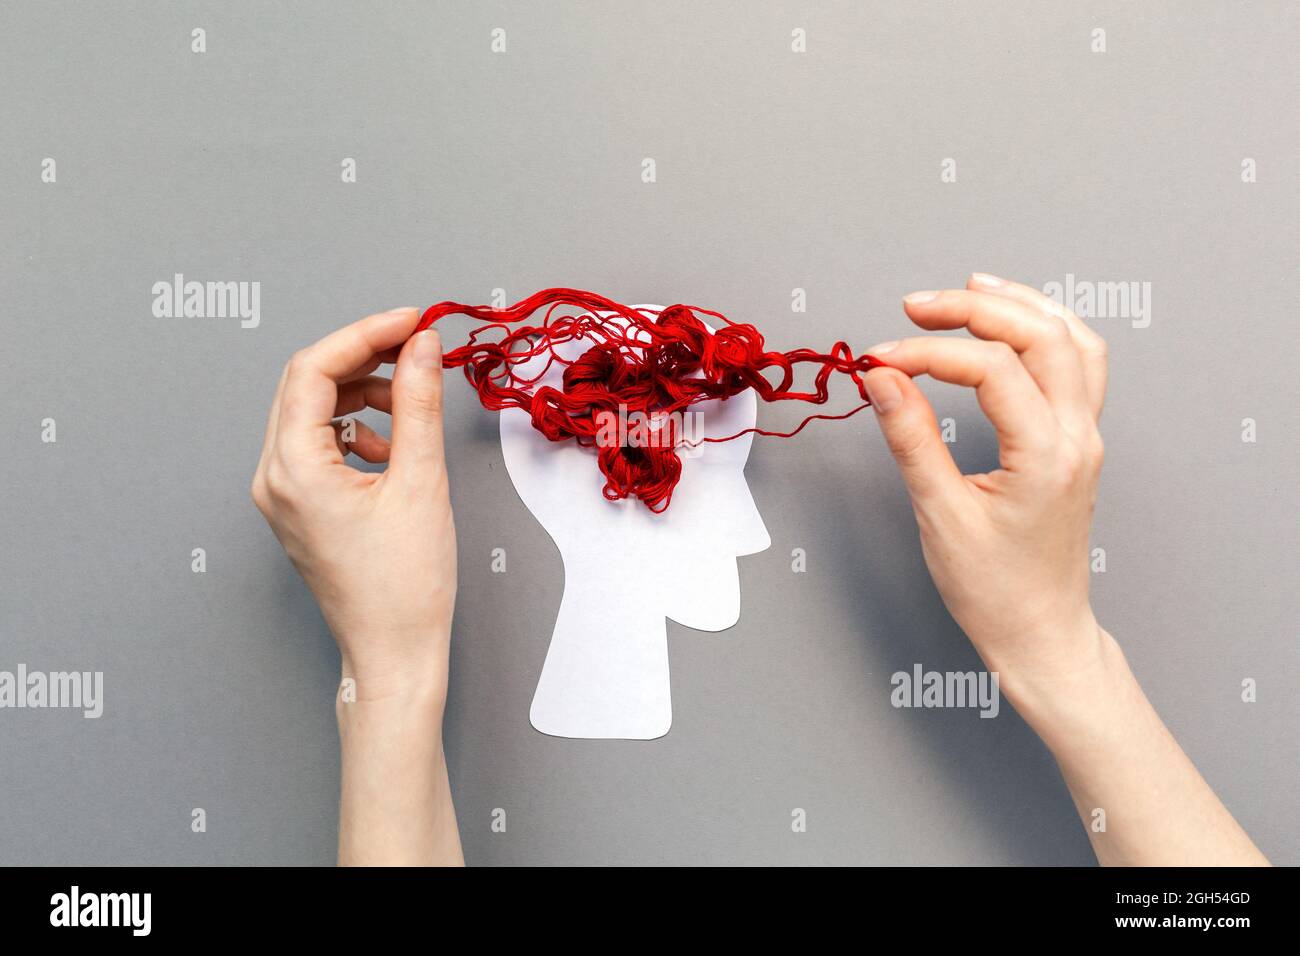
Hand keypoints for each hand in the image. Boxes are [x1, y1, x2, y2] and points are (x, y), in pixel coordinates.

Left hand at [251, 307, 456, 707]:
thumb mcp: (421, 482)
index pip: (313, 370)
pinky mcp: (298, 506)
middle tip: (416, 347)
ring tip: (409, 404)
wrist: (393, 652)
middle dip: (363, 358)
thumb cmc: (405, 586)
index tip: (413, 322)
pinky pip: (316, 443)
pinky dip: (354, 428)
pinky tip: (390, 447)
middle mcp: (273, 478)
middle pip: (305, 384)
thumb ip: (418, 404)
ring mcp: (280, 494)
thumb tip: (422, 347)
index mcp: (292, 470)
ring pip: (310, 412)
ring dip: (360, 392)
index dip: (365, 334)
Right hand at [862, 273, 1108, 710]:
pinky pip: (1079, 365)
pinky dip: (1045, 331)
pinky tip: (1012, 325)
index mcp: (1046, 457)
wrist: (1039, 632)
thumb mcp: (941, 514)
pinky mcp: (1077, 441)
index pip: (991, 368)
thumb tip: (883, 378)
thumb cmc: (996, 590)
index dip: (931, 352)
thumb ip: (911, 438)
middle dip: (974, 309)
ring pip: (1072, 339)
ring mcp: (1084, 437)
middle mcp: (1076, 437)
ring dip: (1021, 306)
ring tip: (969, 291)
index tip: (881, 359)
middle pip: (1040, 334)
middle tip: (915, 307)